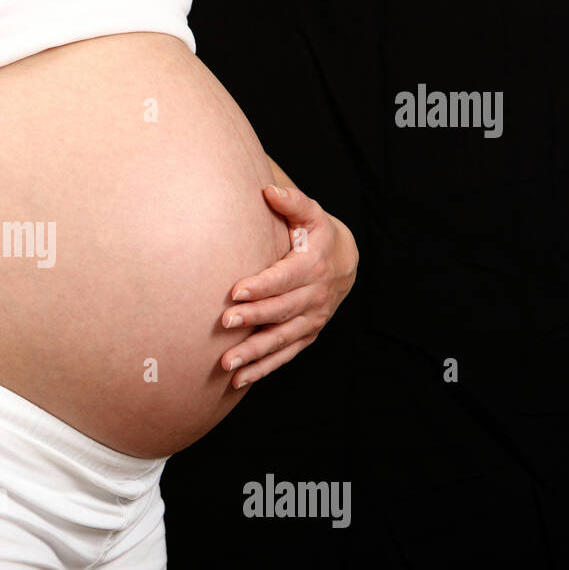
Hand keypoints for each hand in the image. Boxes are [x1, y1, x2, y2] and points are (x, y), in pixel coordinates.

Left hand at [219, 184, 357, 388]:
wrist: (344, 261)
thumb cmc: (316, 234)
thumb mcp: (310, 214)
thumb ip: (291, 202)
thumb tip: (268, 189)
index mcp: (313, 266)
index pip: (284, 278)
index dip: (261, 286)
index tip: (235, 291)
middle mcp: (315, 296)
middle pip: (281, 310)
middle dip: (252, 318)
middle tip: (224, 323)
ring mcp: (312, 319)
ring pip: (282, 339)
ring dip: (254, 353)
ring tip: (227, 363)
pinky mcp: (306, 335)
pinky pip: (284, 355)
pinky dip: (263, 368)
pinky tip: (239, 380)